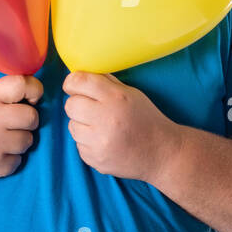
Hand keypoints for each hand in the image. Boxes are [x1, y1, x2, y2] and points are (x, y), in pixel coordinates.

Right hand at [0, 74, 42, 183]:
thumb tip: (30, 96)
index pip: (21, 84)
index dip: (34, 89)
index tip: (32, 97)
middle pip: (32, 117)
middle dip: (27, 120)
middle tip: (15, 123)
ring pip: (28, 140)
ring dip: (19, 141)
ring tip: (1, 140)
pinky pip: (18, 161)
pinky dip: (9, 160)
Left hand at [62, 71, 183, 181]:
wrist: (161, 153)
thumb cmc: (146, 119)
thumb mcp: (132, 94)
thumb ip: (106, 82)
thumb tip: (81, 73)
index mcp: (115, 98)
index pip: (79, 82)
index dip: (72, 82)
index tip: (74, 86)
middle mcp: (105, 119)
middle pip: (70, 104)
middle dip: (78, 104)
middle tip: (92, 109)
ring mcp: (99, 142)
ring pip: (72, 125)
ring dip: (82, 124)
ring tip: (102, 127)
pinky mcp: (95, 159)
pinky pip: (78, 144)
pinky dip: (88, 142)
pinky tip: (105, 141)